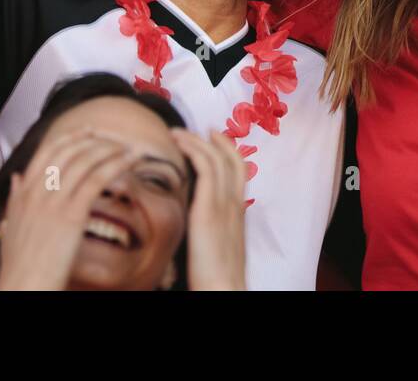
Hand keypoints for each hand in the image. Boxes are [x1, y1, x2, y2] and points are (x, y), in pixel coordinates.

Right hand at [0, 128, 139, 290]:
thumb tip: (16, 177)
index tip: (89, 131)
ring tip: (130, 150)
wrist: (23, 286)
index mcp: (22, 192)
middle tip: (115, 140)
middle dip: (96, 141)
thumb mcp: (11, 225)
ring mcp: (54, 202)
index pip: (48, 152)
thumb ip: (14, 198)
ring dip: (112, 150)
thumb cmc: (19, 264)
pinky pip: (98, 180)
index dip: (71, 137)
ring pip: (86, 161)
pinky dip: (117, 165)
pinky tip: (131, 161)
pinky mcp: (72, 215)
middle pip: (70, 152)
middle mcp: (37, 191)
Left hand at [171, 129, 246, 290]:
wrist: (224, 288)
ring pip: (215, 157)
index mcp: (238, 211)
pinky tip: (178, 144)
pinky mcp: (208, 209)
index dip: (228, 149)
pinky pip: (204, 167)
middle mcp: (234, 202)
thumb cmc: (218, 275)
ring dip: (196, 140)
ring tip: (177, 132)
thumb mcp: (220, 245)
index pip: (239, 170)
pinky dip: (193, 149)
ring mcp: (223, 203)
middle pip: (231, 158)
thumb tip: (198, 220)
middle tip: (196, 129)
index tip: (213, 138)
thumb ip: (214, 227)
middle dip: (214, 139)